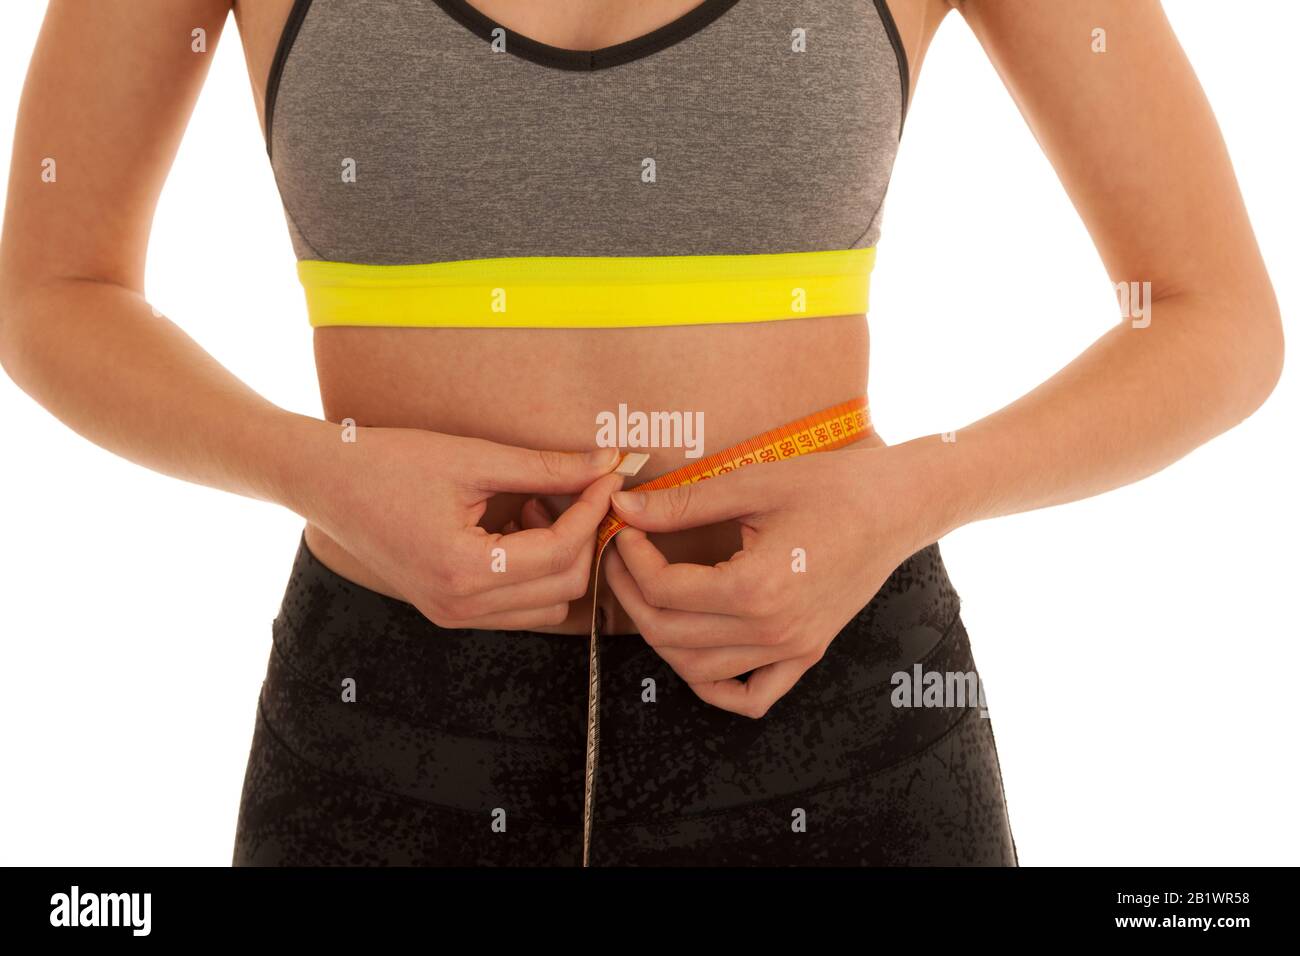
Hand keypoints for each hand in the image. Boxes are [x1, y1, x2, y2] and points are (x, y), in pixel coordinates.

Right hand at [299, 423, 622, 629]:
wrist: (323, 482)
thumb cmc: (389, 462)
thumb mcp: (473, 459)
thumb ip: (546, 467)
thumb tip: (607, 462)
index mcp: (464, 570)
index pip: (560, 552)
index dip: (592, 510)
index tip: (607, 474)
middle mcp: (460, 606)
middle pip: (564, 586)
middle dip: (582, 536)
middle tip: (580, 488)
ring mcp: (453, 614)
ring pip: (547, 605)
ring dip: (559, 559)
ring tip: (537, 508)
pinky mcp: (448, 610)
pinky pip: (517, 607)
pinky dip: (533, 572)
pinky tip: (515, 526)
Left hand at [601, 442, 948, 717]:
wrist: (899, 505)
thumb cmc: (831, 485)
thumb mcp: (752, 484)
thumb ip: (683, 503)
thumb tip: (623, 505)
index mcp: (758, 587)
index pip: (665, 591)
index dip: (631, 560)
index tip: (624, 528)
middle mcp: (774, 631)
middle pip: (671, 636)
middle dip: (632, 597)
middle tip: (621, 558)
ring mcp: (792, 649)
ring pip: (699, 672)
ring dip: (661, 637)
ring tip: (648, 594)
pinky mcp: (806, 653)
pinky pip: (751, 696)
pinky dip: (714, 687)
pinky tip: (695, 650)